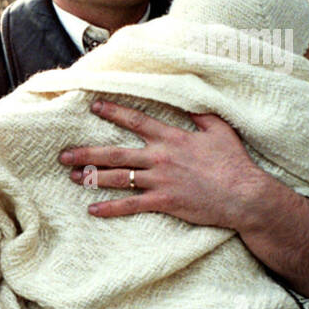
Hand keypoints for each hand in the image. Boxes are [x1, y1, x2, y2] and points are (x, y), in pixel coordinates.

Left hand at [62, 99, 308, 301]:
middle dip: (87, 152)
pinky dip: (110, 209)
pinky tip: (92, 210)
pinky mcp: (163, 202)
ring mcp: (160, 180)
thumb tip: (190, 99)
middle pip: (116, 152)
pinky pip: (130, 206)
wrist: (245, 195)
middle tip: (64, 154)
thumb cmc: (234, 163)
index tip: (94, 105)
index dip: (114, 111)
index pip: (137, 120)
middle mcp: (160, 157)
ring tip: (73, 177)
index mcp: (172, 138)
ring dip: (92, 178)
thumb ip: (201, 114)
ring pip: (117, 178)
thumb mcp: (220, 130)